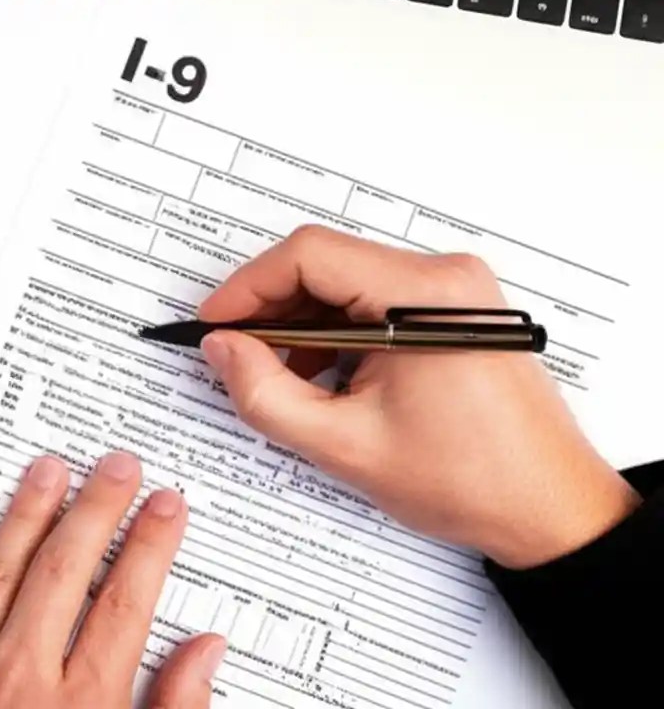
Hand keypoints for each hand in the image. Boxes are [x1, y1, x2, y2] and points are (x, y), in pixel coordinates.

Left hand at [0, 452, 226, 708]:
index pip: (126, 602)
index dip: (151, 544)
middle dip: (98, 508)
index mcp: (81, 708)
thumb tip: (204, 655)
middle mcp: (19, 681)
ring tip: (50, 470)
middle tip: (118, 467)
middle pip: (64, 570)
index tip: (167, 507)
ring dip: (27, 512)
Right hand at [197, 225, 640, 569]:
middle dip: (270, 308)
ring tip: (281, 379)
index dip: (247, 287)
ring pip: (347, 283)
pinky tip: (321, 377)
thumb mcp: (344, 444)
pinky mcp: (453, 312)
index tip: (214, 323)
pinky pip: (374, 302)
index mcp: (422, 296)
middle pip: (326, 264)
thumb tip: (222, 349)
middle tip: (234, 354)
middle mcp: (444, 278)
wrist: (550, 508)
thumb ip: (265, 393)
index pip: (309, 255)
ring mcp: (453, 292)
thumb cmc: (470, 480)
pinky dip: (335, 332)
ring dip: (301, 323)